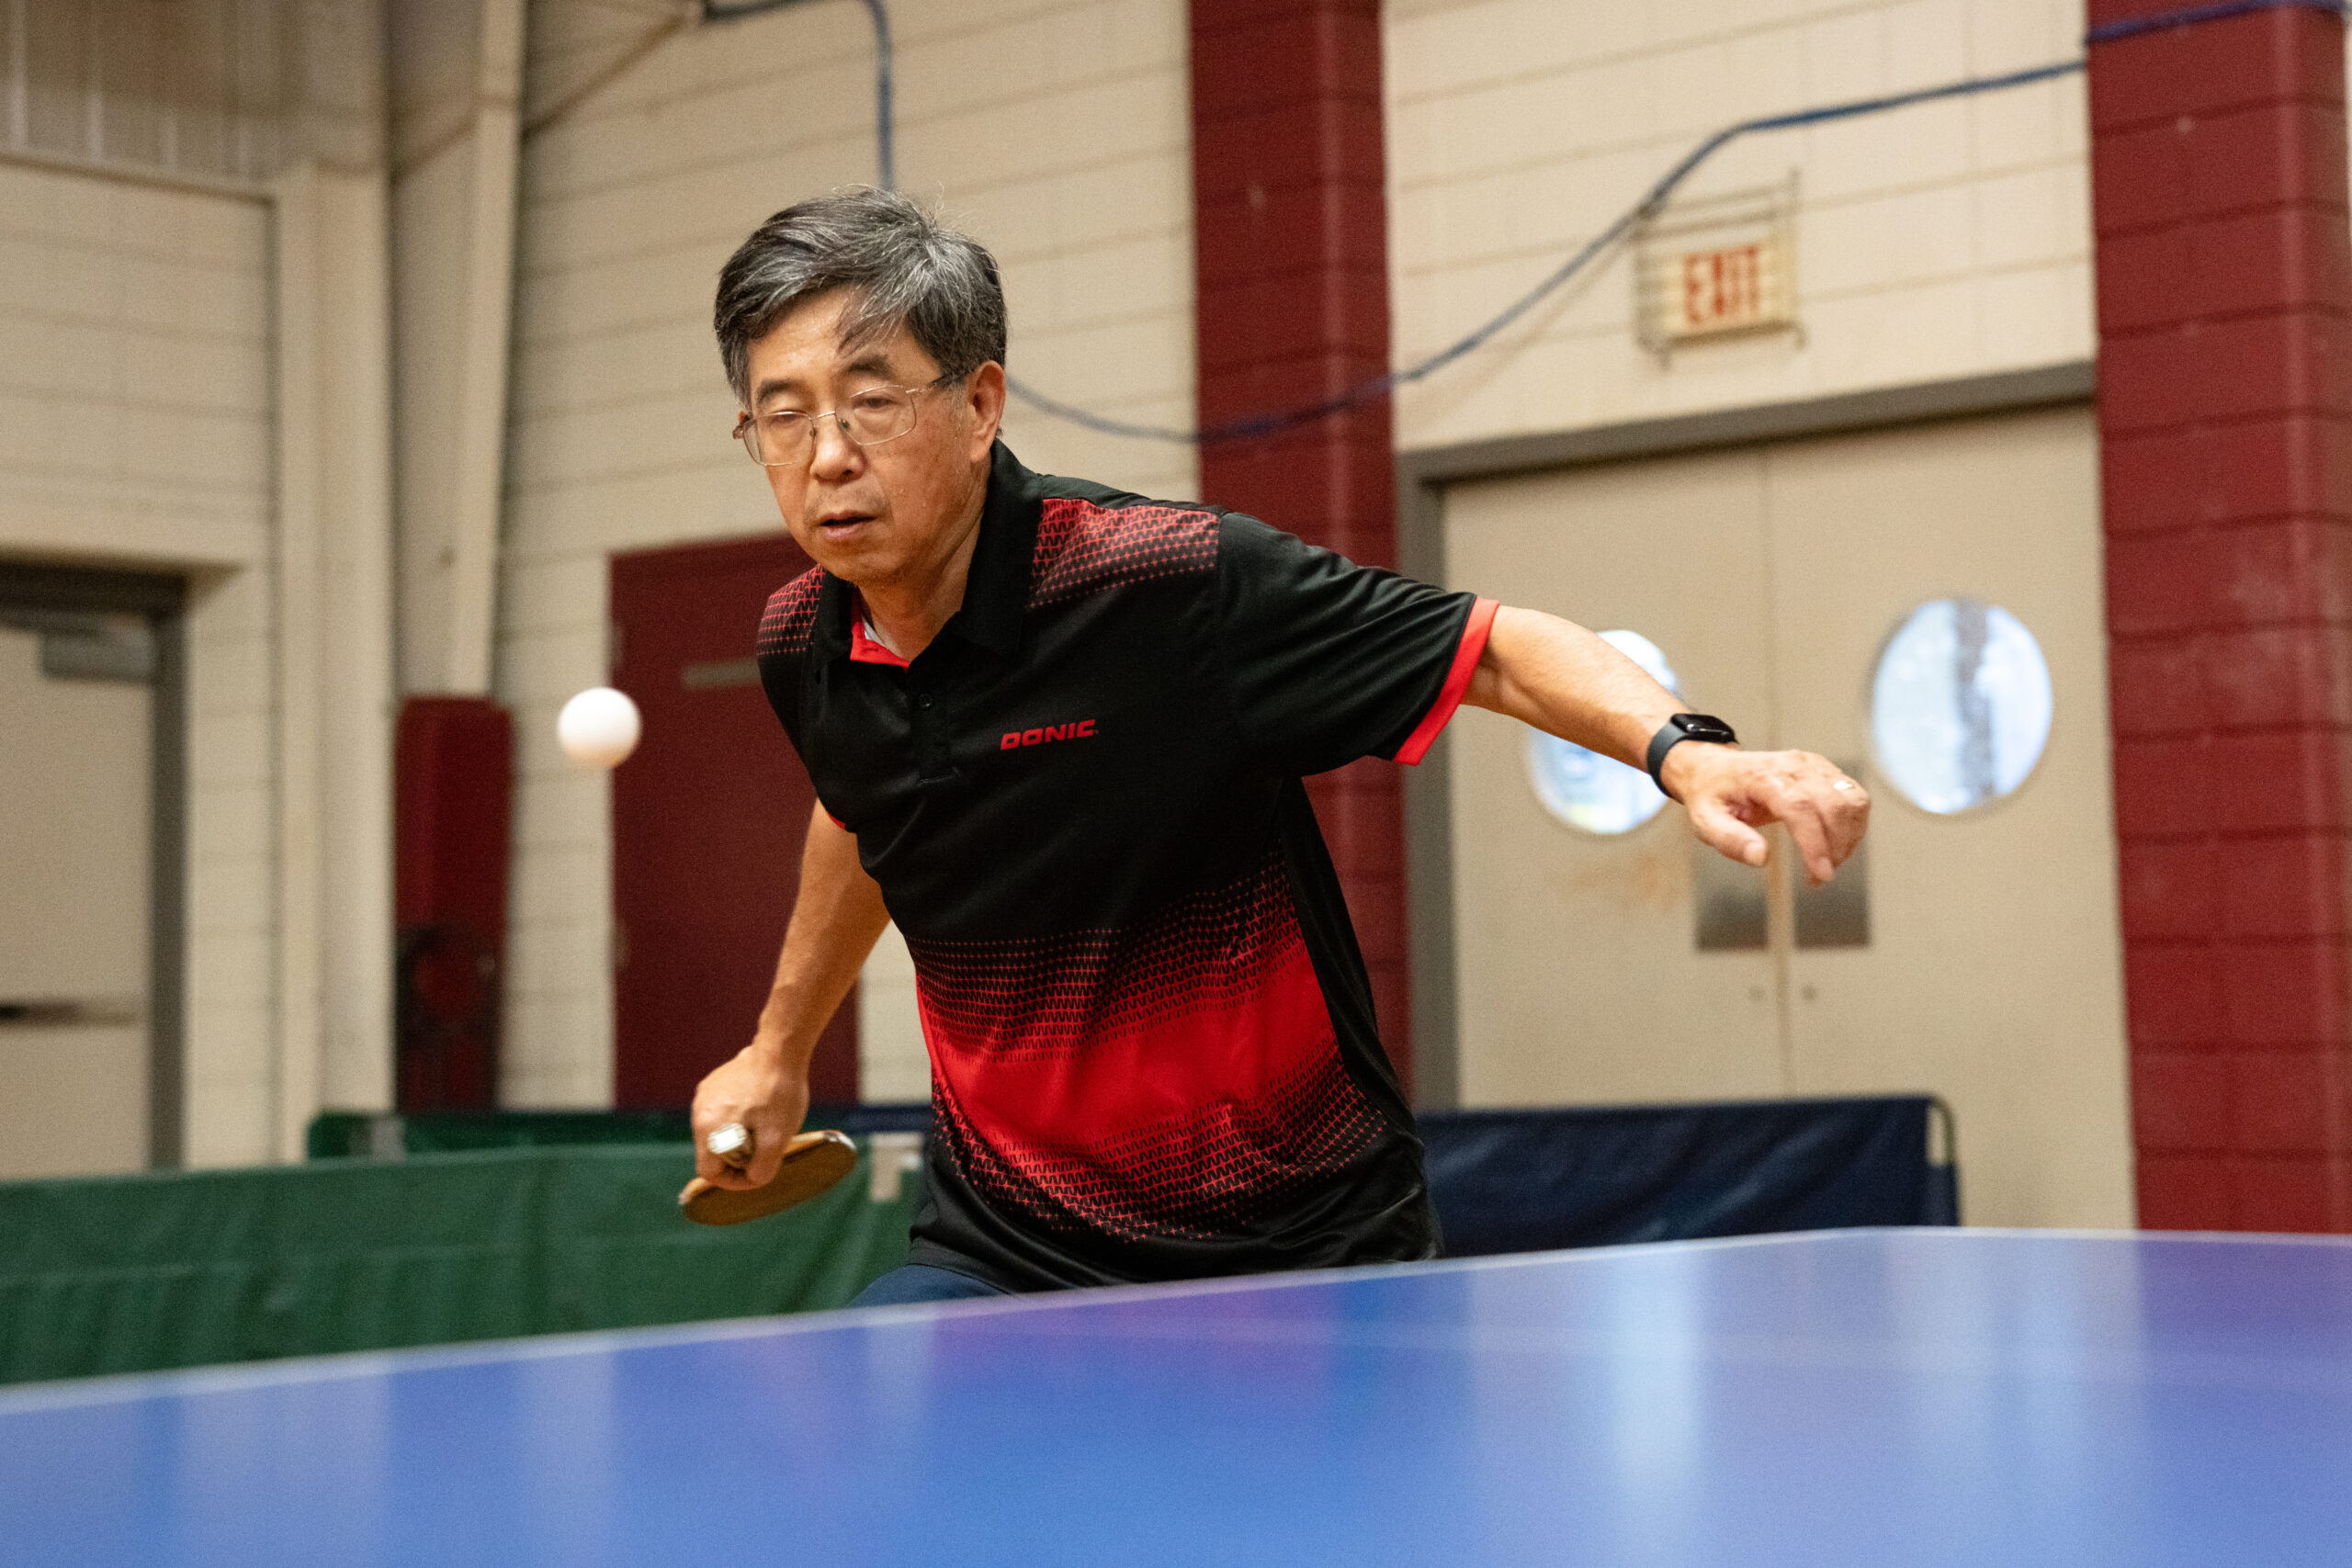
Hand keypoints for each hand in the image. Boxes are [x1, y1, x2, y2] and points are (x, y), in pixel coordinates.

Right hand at [685, 1040, 809, 1193]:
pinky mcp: (714, 1082)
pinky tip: (761, 1109)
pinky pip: (722, 1112)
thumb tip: (752, 1179)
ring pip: (717, 1131)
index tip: (756, 1176)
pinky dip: (739, 1119)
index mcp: (707, 1129)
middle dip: (738, 1159)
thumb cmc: (779, 1095)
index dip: (733, 1182)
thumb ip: (762, 1169)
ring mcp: (705, 1095)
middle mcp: (699, 1112)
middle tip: (765, 1153)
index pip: (709, 1172)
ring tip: (766, 1129)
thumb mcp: (776, 1140)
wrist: (781, 1050)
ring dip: (739, 1138)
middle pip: (712, 1152)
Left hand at [1661, 744, 1868, 886]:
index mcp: (1763, 776)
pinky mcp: (1826, 772)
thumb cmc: (1712, 795)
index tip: (1822, 873)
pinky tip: (1833, 846)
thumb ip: (1730, 839)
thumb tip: (1761, 857)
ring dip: (1849, 838)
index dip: (1816, 842)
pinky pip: (1855, 799)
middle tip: (1818, 877)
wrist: (1716, 768)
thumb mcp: (1705, 820)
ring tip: (1826, 863)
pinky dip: (1852, 827)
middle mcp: (1795, 766)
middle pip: (1835, 805)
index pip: (1801, 806)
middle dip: (1835, 848)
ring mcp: (1815, 766)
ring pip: (1853, 801)